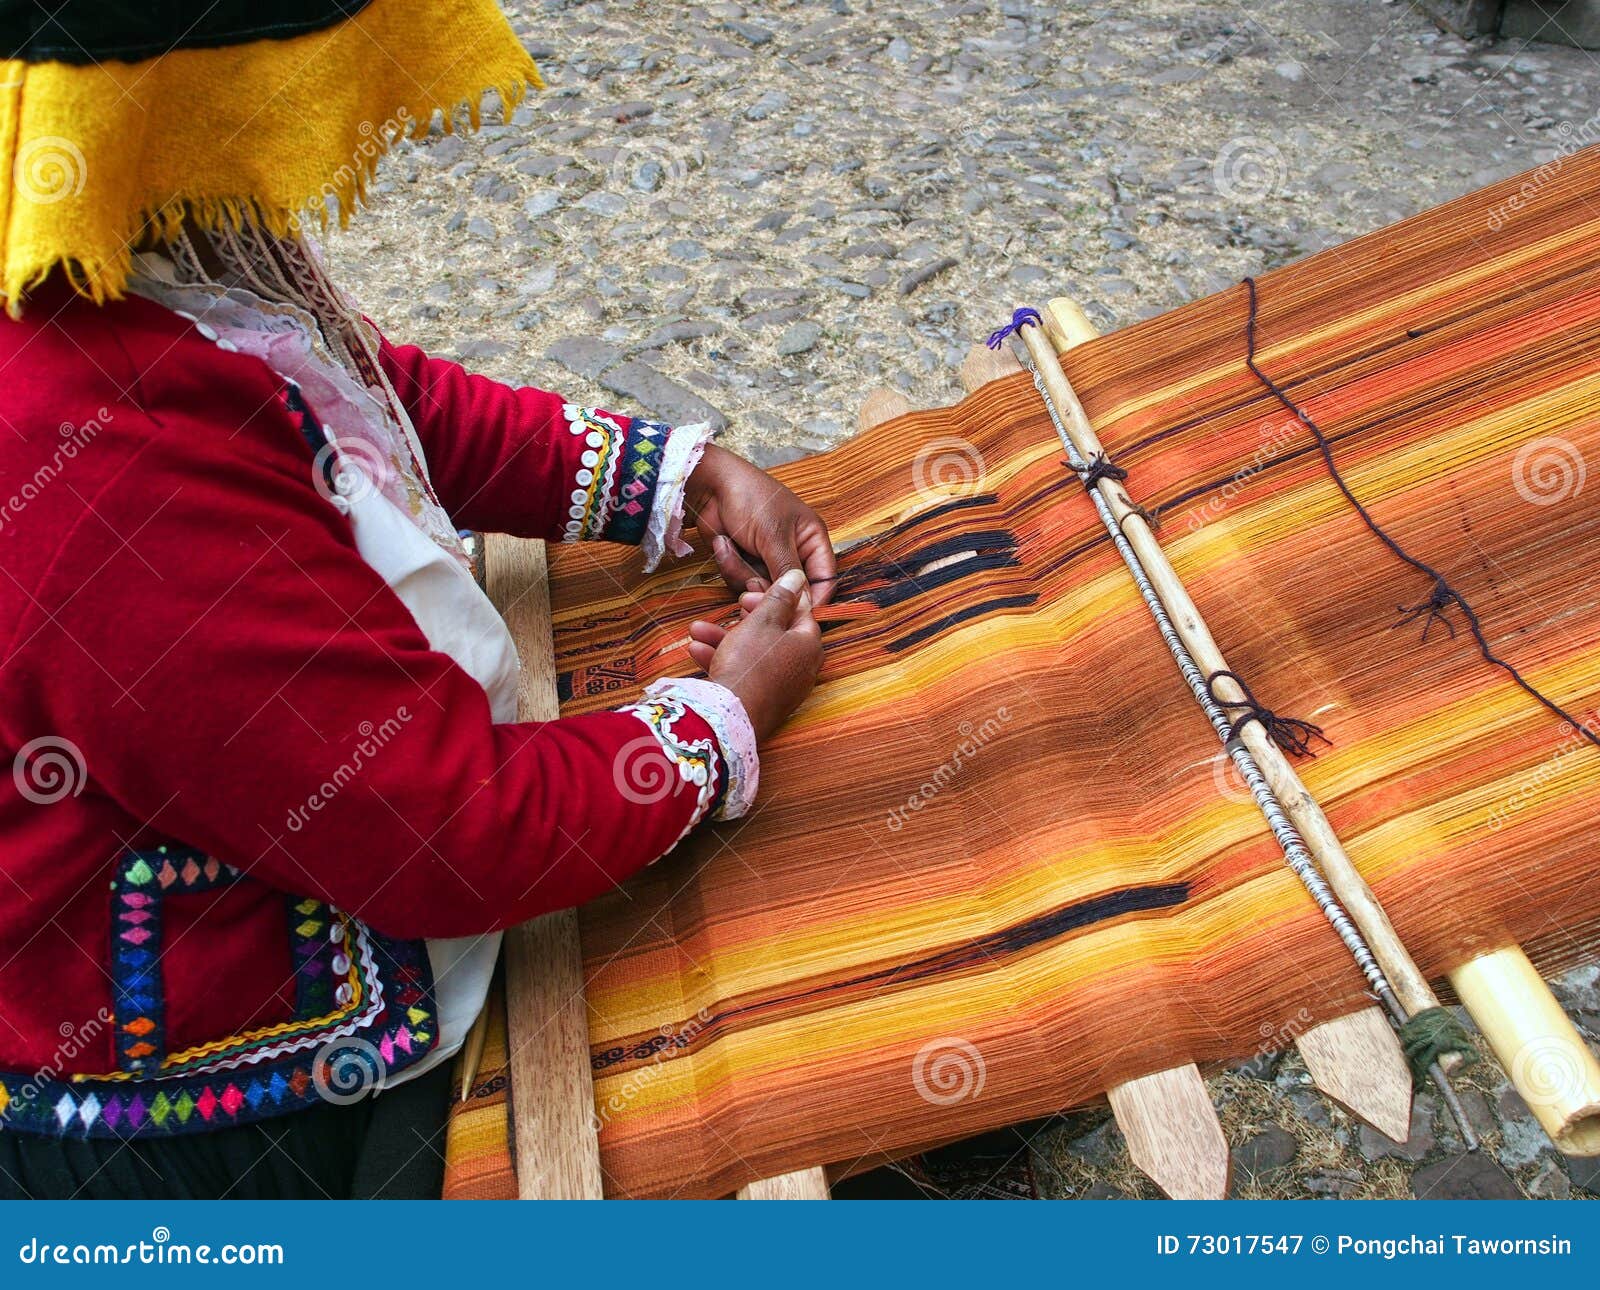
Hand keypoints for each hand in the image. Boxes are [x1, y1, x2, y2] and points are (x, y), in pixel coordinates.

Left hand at [685, 444, 835, 605]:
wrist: (709, 487)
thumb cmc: (750, 498)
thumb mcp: (774, 535)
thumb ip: (789, 570)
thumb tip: (802, 601)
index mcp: (812, 539)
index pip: (825, 580)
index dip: (815, 600)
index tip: (798, 615)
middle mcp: (794, 552)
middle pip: (790, 592)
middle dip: (766, 587)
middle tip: (752, 579)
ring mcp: (768, 560)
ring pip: (763, 591)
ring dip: (742, 573)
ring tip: (730, 545)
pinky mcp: (745, 565)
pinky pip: (741, 584)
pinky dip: (729, 566)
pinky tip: (723, 543)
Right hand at [687, 570, 821, 739]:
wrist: (730, 717)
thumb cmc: (750, 663)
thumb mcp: (762, 621)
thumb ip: (779, 597)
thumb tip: (797, 576)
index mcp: (809, 645)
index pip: (800, 612)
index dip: (775, 598)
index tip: (752, 591)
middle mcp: (801, 668)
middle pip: (774, 633)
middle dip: (746, 617)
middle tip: (733, 607)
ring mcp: (782, 688)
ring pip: (754, 653)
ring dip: (724, 638)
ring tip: (697, 629)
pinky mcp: (762, 702)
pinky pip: (746, 674)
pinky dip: (723, 661)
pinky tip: (697, 652)